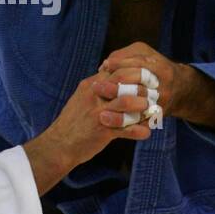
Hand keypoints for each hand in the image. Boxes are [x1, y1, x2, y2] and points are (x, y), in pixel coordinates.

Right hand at [23, 72, 151, 193]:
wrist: (58, 144)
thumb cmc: (73, 121)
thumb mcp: (82, 97)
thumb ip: (98, 86)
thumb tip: (111, 74)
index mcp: (92, 85)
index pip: (117, 69)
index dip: (135, 72)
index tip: (149, 76)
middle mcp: (95, 95)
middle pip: (124, 81)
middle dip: (143, 86)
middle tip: (156, 92)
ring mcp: (99, 112)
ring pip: (128, 102)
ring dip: (143, 106)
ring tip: (151, 110)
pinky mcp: (102, 131)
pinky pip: (127, 129)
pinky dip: (140, 131)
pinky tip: (146, 132)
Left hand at [96, 42, 182, 119]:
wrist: (180, 89)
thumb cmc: (155, 67)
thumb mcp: (144, 53)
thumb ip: (124, 55)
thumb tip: (105, 66)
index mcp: (160, 68)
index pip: (138, 65)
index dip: (119, 65)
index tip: (104, 67)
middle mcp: (162, 87)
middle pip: (136, 88)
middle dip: (114, 88)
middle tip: (96, 88)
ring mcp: (160, 104)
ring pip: (136, 107)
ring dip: (116, 108)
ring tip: (99, 106)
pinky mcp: (156, 118)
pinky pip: (139, 122)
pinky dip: (123, 121)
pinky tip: (108, 119)